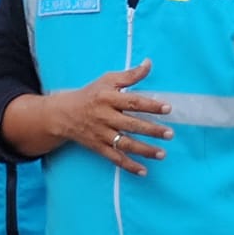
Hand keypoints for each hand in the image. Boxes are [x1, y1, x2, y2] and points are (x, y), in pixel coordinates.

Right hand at [49, 59, 173, 175]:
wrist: (63, 114)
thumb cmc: (91, 94)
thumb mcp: (107, 80)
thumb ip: (130, 75)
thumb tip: (149, 63)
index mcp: (108, 98)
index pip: (132, 101)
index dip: (150, 105)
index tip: (167, 108)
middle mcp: (104, 117)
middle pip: (131, 124)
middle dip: (151, 130)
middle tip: (169, 134)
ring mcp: (101, 134)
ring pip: (124, 144)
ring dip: (144, 150)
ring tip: (162, 153)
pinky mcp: (98, 147)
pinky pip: (115, 158)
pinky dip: (129, 166)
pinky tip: (144, 171)